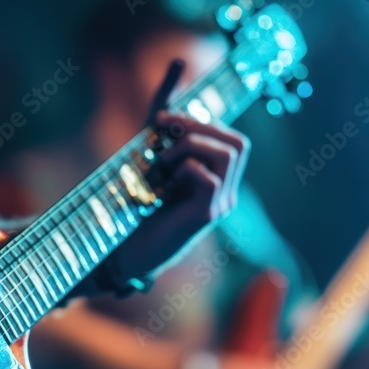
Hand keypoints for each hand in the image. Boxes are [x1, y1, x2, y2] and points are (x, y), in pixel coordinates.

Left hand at [107, 112, 249, 282]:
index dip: (203, 122)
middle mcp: (225, 194)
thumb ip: (167, 148)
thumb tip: (164, 113)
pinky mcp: (204, 216)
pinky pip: (210, 179)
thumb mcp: (157, 173)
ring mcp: (218, 205)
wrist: (129, 254)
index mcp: (219, 183)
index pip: (233, 141)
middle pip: (239, 143)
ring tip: (164, 158)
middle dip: (201, 125)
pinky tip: (165, 179)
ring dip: (192, 144)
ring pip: (229, 155)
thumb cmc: (138, 213)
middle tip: (166, 128)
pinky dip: (186, 167)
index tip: (165, 119)